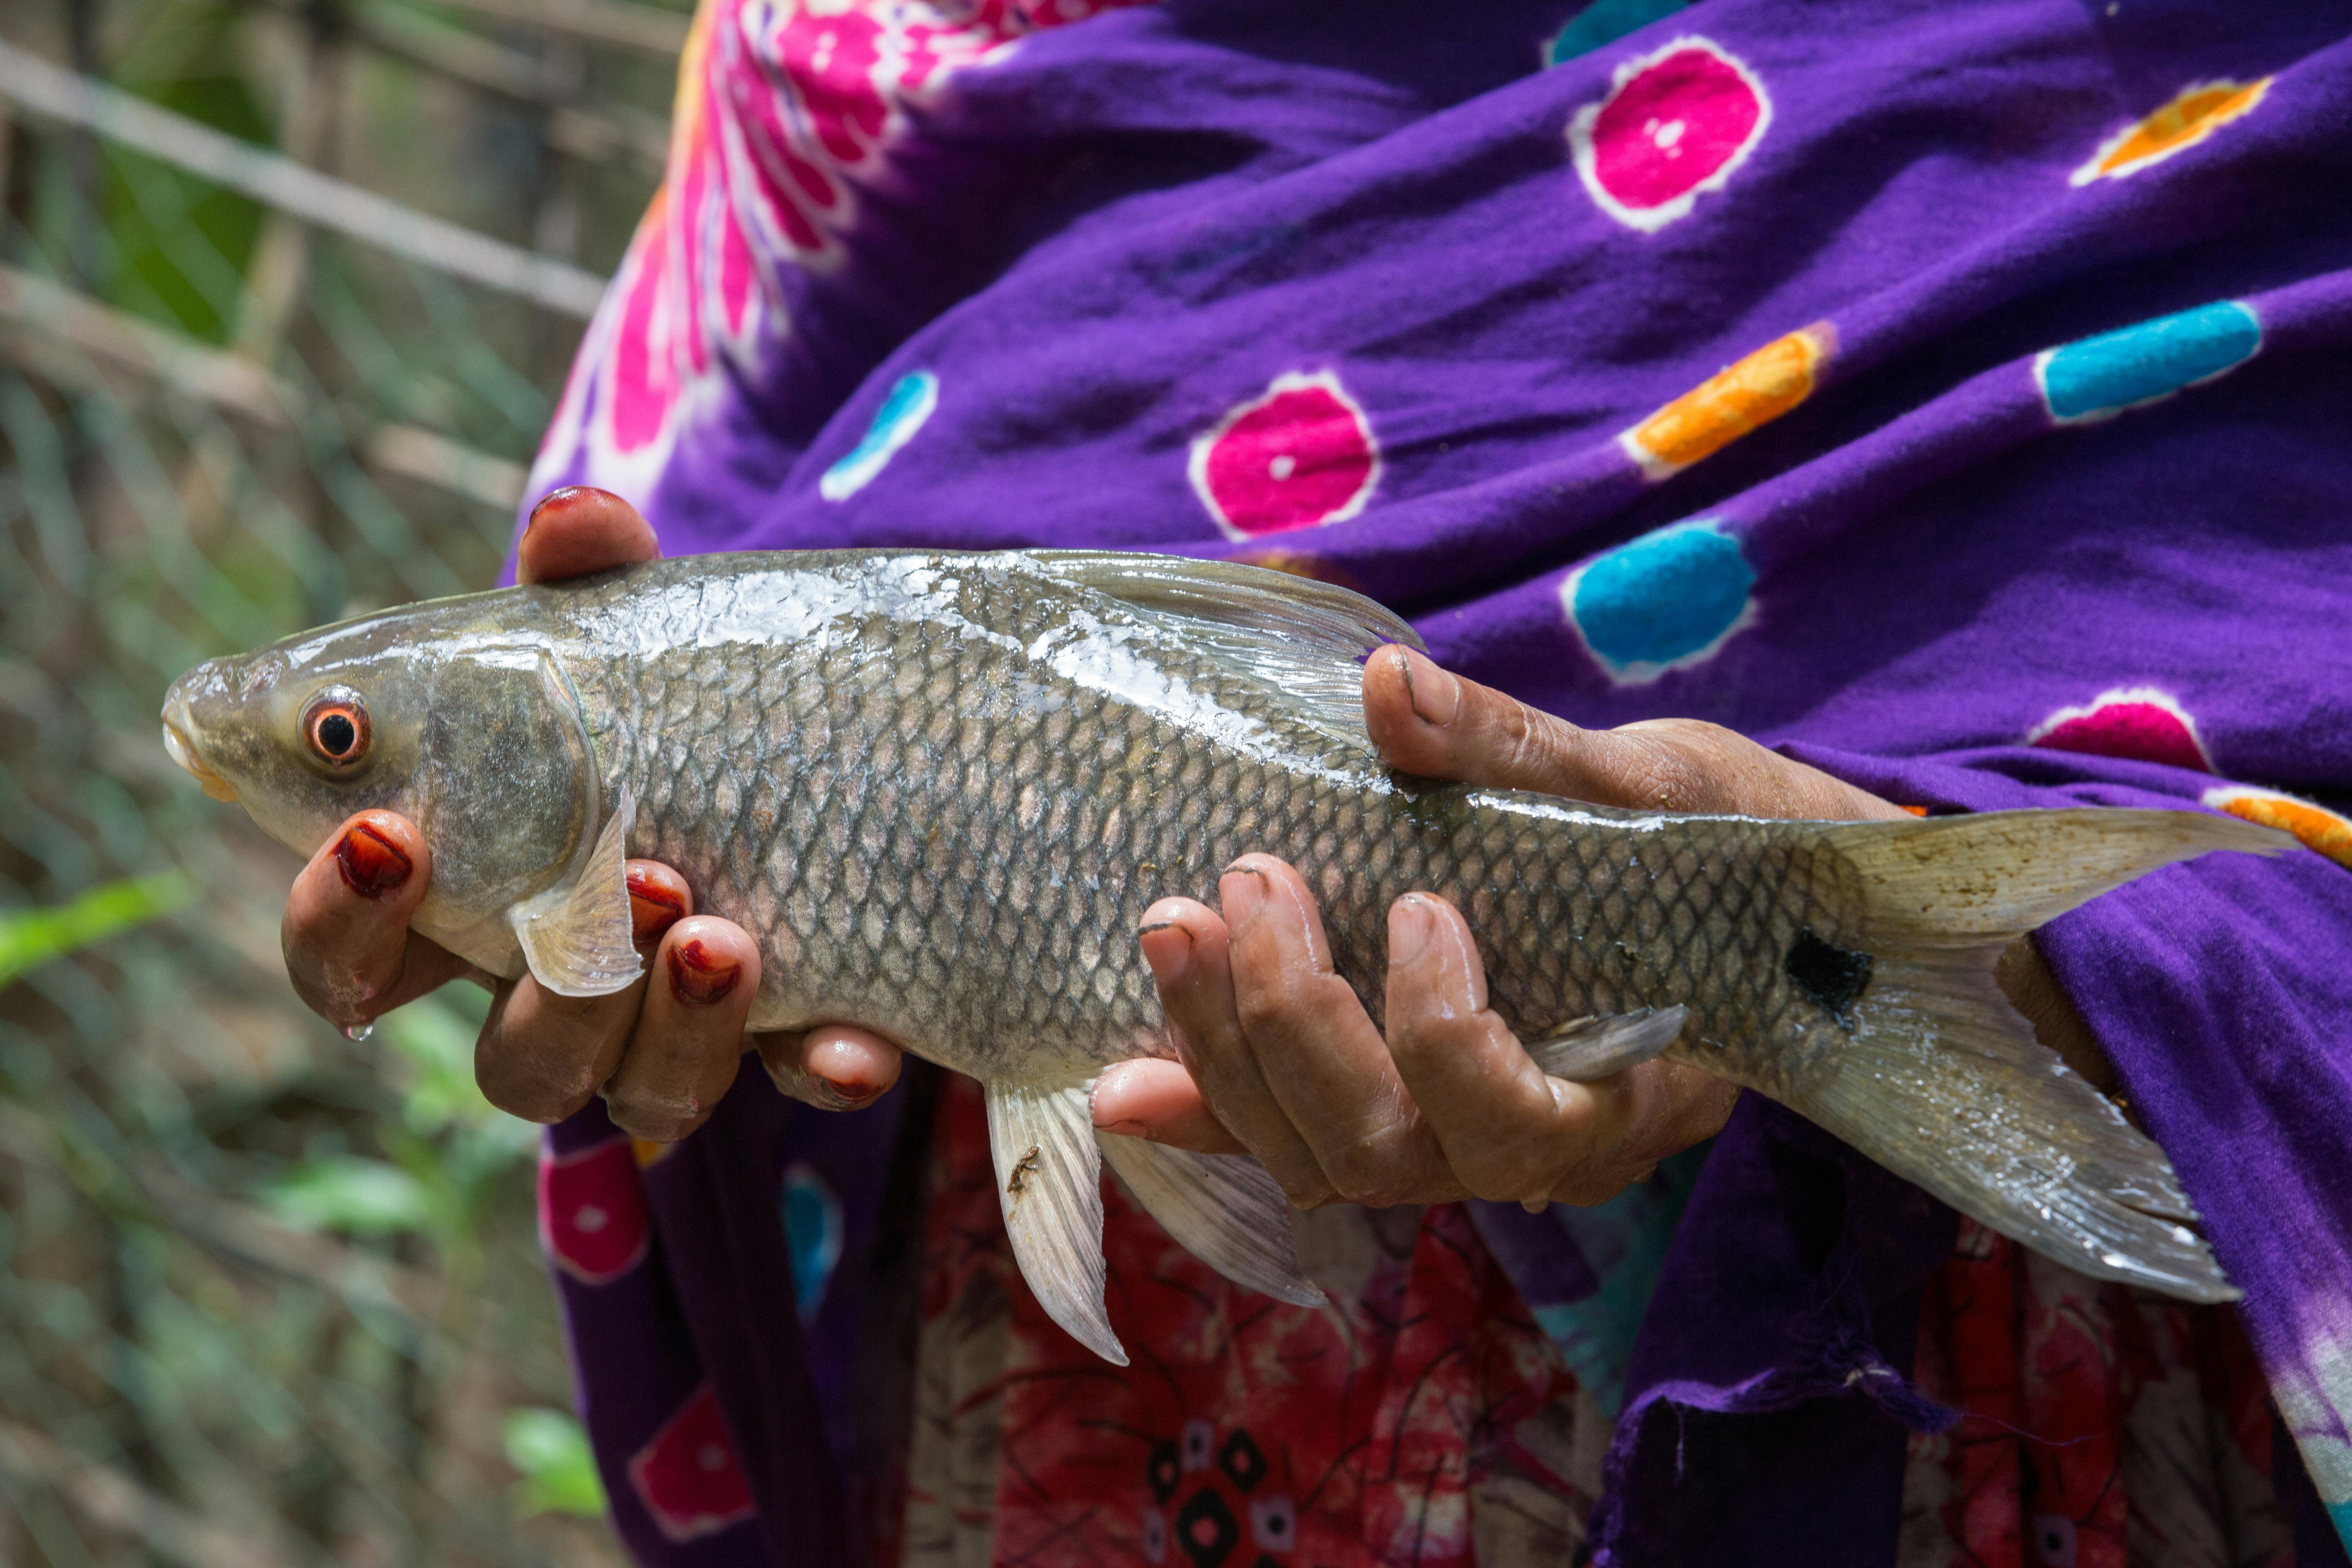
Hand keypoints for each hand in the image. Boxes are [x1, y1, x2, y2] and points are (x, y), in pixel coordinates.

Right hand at [279, 487, 900, 1140]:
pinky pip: (798, 1085)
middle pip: (507, 1065)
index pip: (353, 959)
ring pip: (635, 1092)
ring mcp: (676, 1028)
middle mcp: (564, 987)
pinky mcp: (794, 1036)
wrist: (842, 740)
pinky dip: (825, 1066)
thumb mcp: (638, 634)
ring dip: (675, 1029)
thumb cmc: (677, 697)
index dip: (338, 922)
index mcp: (477, 900)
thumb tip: (576, 516)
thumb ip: (594, 582)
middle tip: (626, 882)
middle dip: (549, 1001)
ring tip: (720, 932)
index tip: (383, 834)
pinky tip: (857, 1044)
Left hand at [1092, 645, 2092, 1208]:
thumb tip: (1388, 684)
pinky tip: (1121, 1082)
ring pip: (1324, 1160)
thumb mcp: (1652, 784)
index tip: (1422, 904)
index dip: (1445, 1039)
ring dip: (1228, 1053)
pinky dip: (1207, 1112)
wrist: (1752, 901)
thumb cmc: (1727, 849)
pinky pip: (1291, 1143)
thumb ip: (1520, 751)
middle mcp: (1538, 1148)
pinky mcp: (1402, 1113)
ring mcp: (1462, 1143)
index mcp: (1630, 1094)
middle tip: (1252, 881)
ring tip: (1173, 925)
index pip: (1522, 1124)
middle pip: (1392, 1153)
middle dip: (1294, 1026)